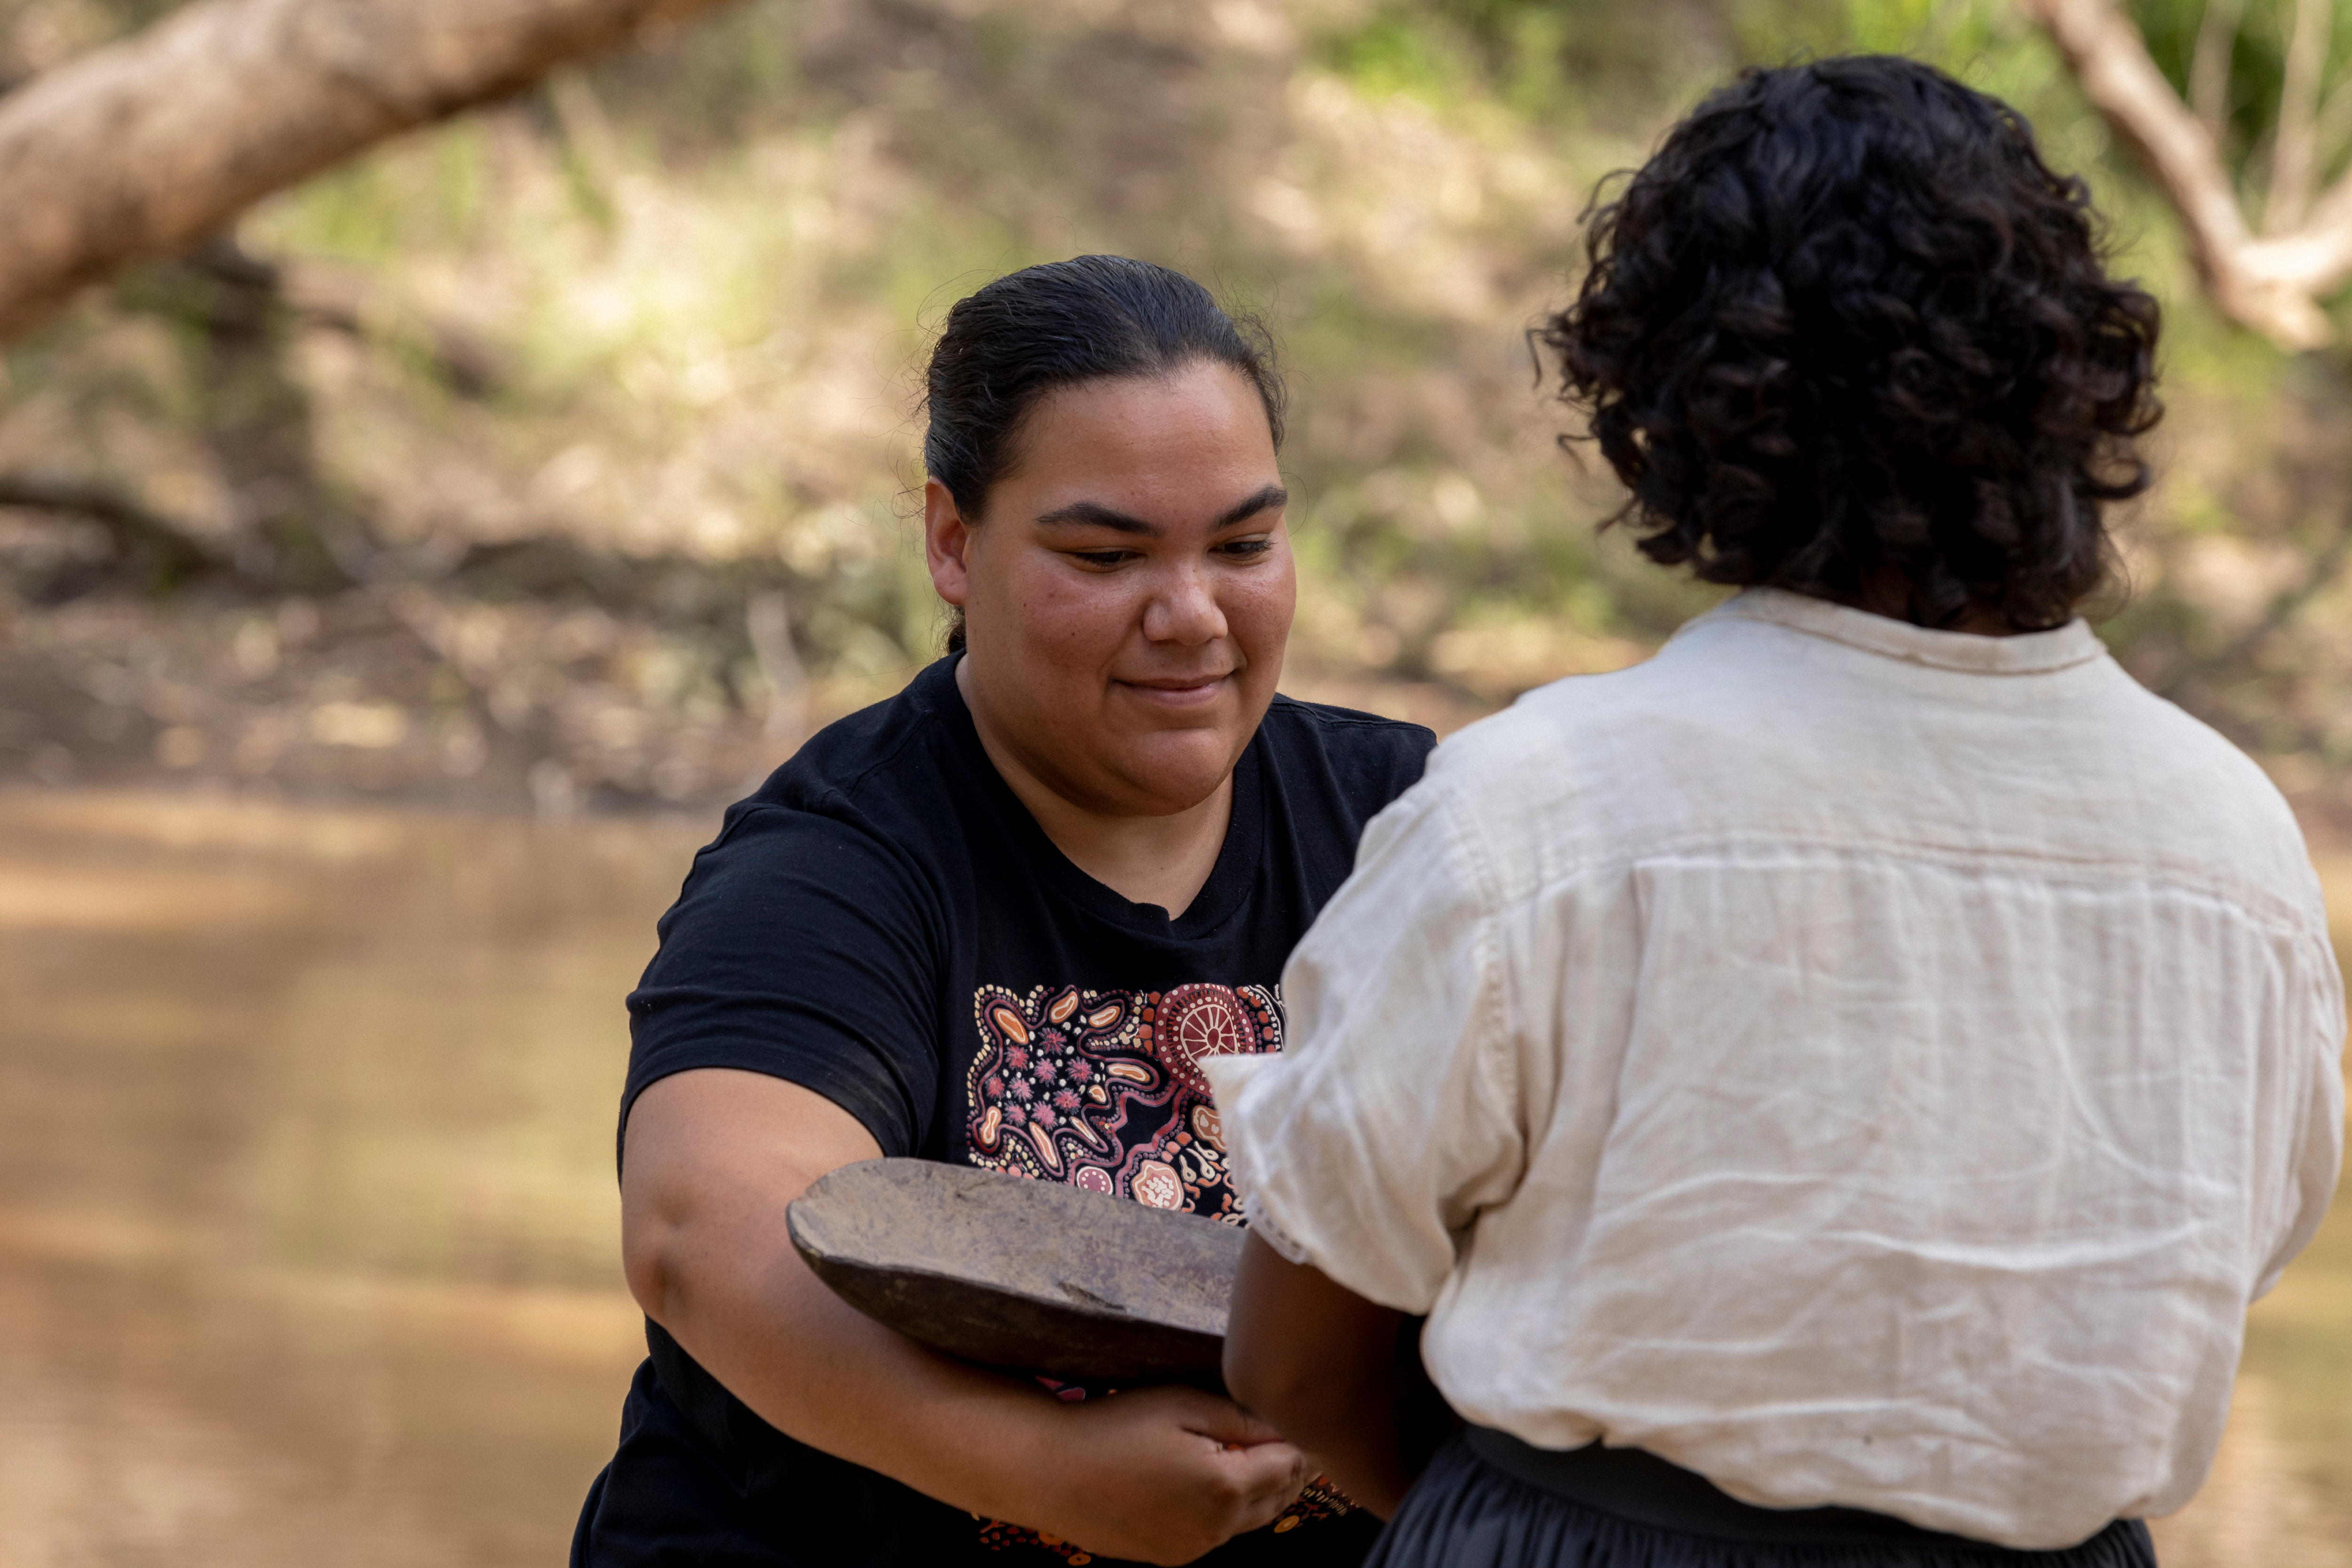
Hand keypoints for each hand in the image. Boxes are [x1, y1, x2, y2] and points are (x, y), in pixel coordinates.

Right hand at [1016, 1384, 1309, 1565]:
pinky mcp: (1170, 1556)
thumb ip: (1239, 1418)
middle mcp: (1216, 1528)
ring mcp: (1192, 1548)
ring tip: (1273, 1461)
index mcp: (1225, 1487)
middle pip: (1276, 1499)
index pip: (1289, 1466)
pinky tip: (1225, 1485)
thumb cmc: (1114, 1428)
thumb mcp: (1181, 1404)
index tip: (1312, 1423)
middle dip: (1293, 1471)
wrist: (1051, 1474)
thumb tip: (1281, 1425)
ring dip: (1265, 1493)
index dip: (1304, 1443)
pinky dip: (1233, 1511)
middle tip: (1306, 1443)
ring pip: (1250, 1521)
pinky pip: (1217, 1534)